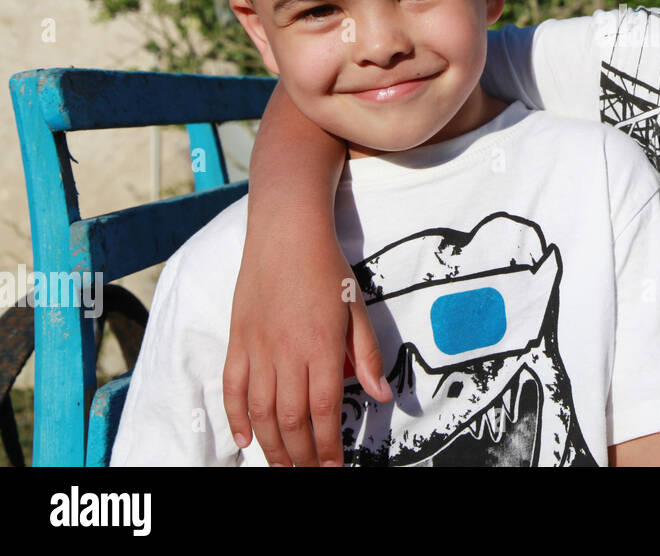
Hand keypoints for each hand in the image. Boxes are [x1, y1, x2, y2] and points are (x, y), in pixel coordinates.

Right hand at [222, 227, 390, 465]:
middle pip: (291, 418)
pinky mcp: (237, 339)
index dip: (327, 445)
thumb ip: (365, 354)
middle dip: (301, 454)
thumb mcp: (357, 308)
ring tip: (283, 467)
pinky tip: (245, 440)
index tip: (334, 466)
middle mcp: (286, 351)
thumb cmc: (327, 268)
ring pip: (260, 410)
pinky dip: (236, 417)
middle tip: (310, 473)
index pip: (323, 409)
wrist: (286, 232)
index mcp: (321, 345)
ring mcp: (257, 347)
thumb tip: (381, 395)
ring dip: (272, 445)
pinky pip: (232, 387)